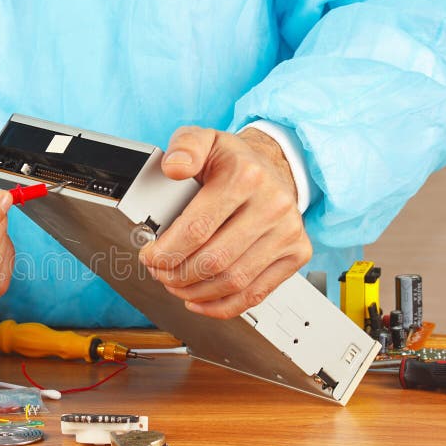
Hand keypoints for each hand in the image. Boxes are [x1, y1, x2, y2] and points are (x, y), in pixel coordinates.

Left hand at [139, 126, 311, 318]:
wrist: (273, 167)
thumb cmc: (233, 162)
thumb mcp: (204, 140)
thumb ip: (184, 147)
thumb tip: (174, 167)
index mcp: (245, 176)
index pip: (197, 228)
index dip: (166, 251)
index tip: (149, 255)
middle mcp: (272, 205)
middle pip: (214, 260)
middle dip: (176, 273)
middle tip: (159, 271)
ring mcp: (287, 232)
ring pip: (233, 281)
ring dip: (195, 291)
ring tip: (174, 284)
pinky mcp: (296, 254)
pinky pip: (255, 294)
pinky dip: (222, 306)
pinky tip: (198, 300)